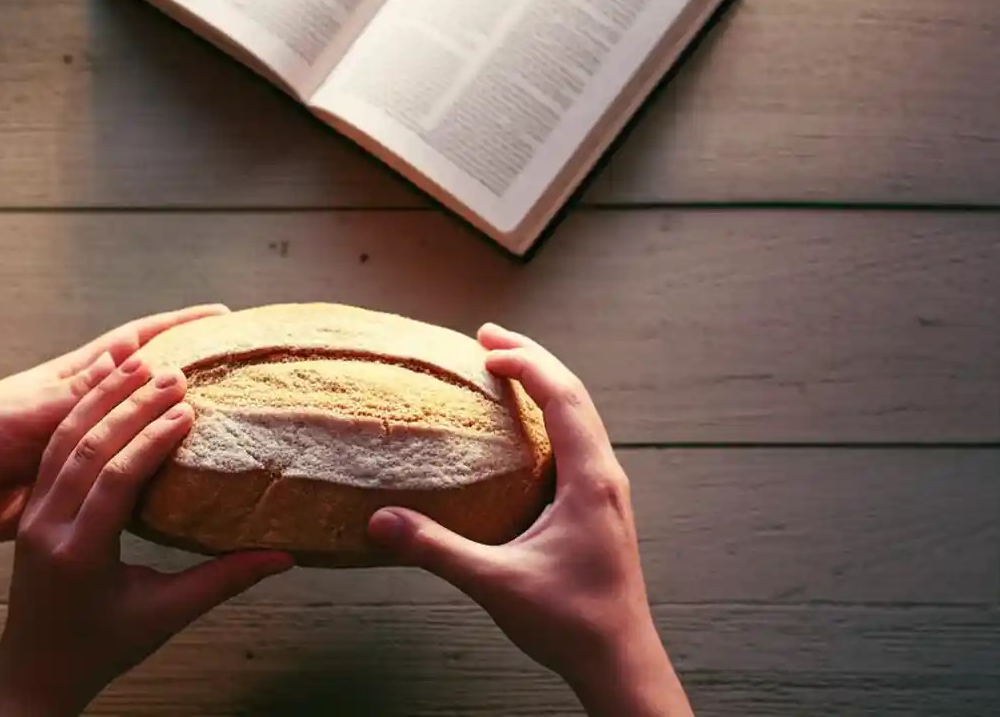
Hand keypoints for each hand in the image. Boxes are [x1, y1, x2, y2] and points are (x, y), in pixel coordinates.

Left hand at [0, 305, 227, 541]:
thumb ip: (85, 393)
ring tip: (231, 424)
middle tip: (242, 375)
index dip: (180, 325)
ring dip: (183, 421)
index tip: (222, 315)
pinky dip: (163, 468)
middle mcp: (87, 406)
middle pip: (152, 382)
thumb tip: (142, 366)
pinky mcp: (82, 485)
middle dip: (194, 371)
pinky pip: (134, 474)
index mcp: (76, 378)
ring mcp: (87, 446)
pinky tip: (191, 477)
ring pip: (146, 426)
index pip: (139, 341)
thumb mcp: (34, 411)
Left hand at [0, 356, 292, 716]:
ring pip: (62, 441)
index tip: (186, 409)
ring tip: (139, 363)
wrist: (35, 669)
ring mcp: (32, 516)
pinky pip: (53, 452)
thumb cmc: (103, 647)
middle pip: (85, 449)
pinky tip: (104, 388)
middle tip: (173, 373)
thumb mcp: (165, 615)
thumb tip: (283, 557)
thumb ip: (223, 580)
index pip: (113, 481)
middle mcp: (47, 528)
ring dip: (101, 398)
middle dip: (129, 406)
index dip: (151, 440)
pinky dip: (79, 414)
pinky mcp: (30, 508)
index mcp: (79, 554)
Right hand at [368, 324, 691, 716]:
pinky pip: (577, 442)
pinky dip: (549, 417)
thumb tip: (380, 522)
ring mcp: (607, 492)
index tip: (485, 348)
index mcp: (590, 482)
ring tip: (504, 367)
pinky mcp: (600, 509)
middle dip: (532, 358)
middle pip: (575, 395)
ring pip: (581, 417)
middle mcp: (605, 477)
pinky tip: (520, 431)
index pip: (563, 398)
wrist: (619, 662)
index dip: (526, 363)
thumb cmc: (570, 624)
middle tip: (486, 335)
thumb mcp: (496, 584)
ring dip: (543, 385)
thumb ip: (437, 550)